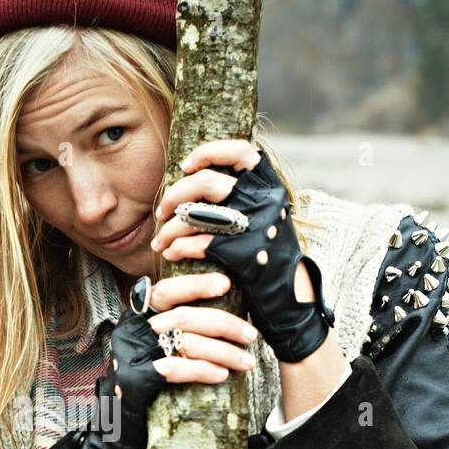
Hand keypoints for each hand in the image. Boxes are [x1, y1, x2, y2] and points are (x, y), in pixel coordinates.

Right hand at [71, 273, 258, 448]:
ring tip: (246, 361)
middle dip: (222, 323)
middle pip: (182, 316)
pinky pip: (174, 369)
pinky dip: (201, 370)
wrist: (119, 430)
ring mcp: (130, 356)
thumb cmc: (147, 387)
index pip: (166, 291)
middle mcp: (130, 332)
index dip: (195, 284)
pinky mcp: (134, 381)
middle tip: (251, 334)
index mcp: (135, 319)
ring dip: (222, 351)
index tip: (227, 284)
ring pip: (184, 342)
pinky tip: (222, 375)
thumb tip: (224, 318)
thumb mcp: (156, 351)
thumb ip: (176, 331)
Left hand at [151, 139, 334, 362]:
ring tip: (159, 241)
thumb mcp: (265, 216)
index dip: (209, 152)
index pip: (241, 151)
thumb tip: (197, 176)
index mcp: (269, 188)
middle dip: (174, 196)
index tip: (186, 166)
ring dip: (168, 229)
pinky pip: (198, 244)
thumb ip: (242, 196)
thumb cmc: (267, 253)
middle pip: (206, 182)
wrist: (290, 296)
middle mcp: (264, 203)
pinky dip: (178, 248)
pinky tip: (171, 254)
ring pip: (196, 215)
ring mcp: (255, 228)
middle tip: (162, 212)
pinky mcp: (243, 255)